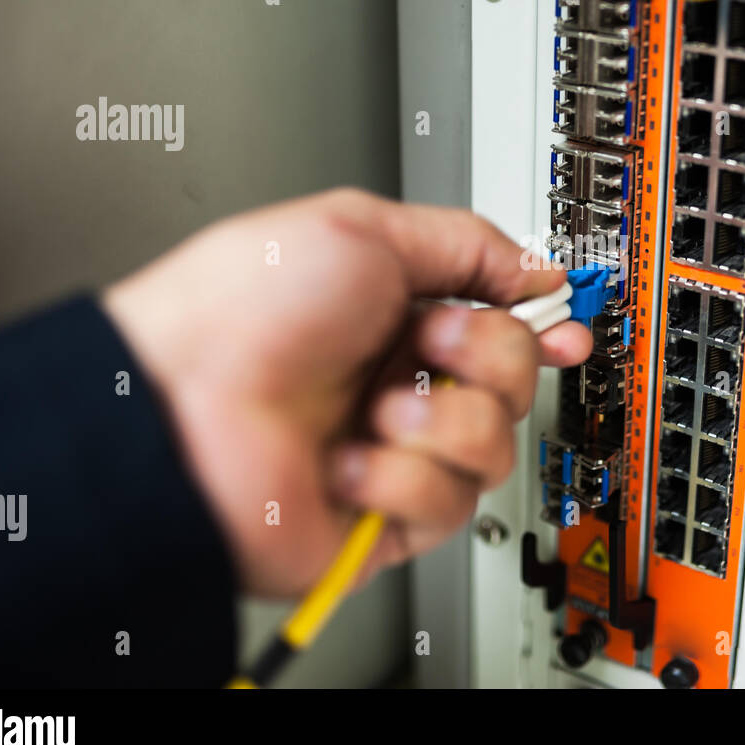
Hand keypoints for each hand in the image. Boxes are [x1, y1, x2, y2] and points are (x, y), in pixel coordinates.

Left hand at [101, 187, 590, 597]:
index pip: (503, 325)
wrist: (179, 407)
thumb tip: (536, 269)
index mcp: (399, 315)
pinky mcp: (385, 516)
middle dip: (486, 358)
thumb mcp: (364, 227)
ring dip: (439, 422)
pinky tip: (343, 461)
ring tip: (375, 410)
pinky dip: (395, 477)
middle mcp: (402, 383)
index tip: (565, 328)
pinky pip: (447, 503)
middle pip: (514, 383)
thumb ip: (469, 242)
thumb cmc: (242, 309)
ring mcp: (394, 452)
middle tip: (430, 343)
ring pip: (494, 448)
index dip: (544, 328)